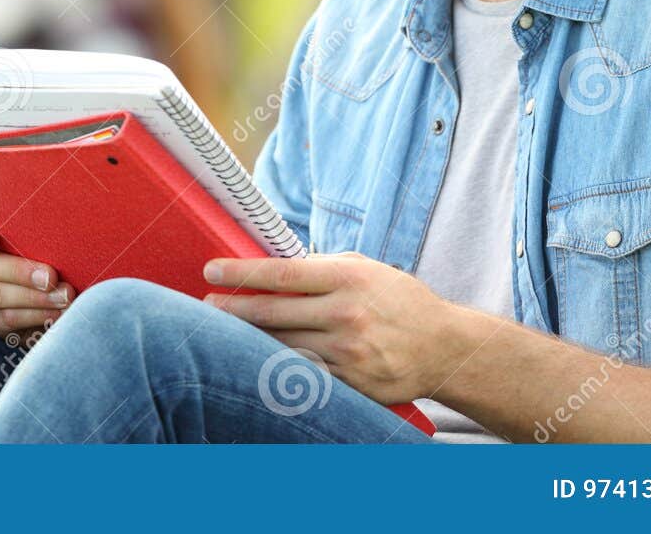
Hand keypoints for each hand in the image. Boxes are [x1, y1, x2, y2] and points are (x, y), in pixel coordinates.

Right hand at [0, 211, 72, 343]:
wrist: (55, 280)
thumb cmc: (46, 242)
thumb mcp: (35, 228)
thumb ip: (32, 220)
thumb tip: (56, 209)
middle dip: (18, 271)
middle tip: (50, 276)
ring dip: (33, 297)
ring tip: (63, 296)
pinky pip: (4, 321)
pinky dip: (34, 317)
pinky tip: (57, 313)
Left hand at [202, 252, 463, 403]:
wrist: (445, 347)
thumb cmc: (399, 300)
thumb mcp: (365, 268)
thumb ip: (322, 267)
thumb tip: (274, 267)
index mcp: (347, 278)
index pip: (281, 274)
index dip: (241, 273)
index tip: (211, 270)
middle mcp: (345, 314)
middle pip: (273, 312)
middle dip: (232, 309)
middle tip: (205, 304)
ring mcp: (348, 353)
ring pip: (282, 346)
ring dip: (248, 339)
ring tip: (221, 332)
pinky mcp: (350, 383)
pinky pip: (303, 374)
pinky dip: (276, 366)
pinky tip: (255, 361)